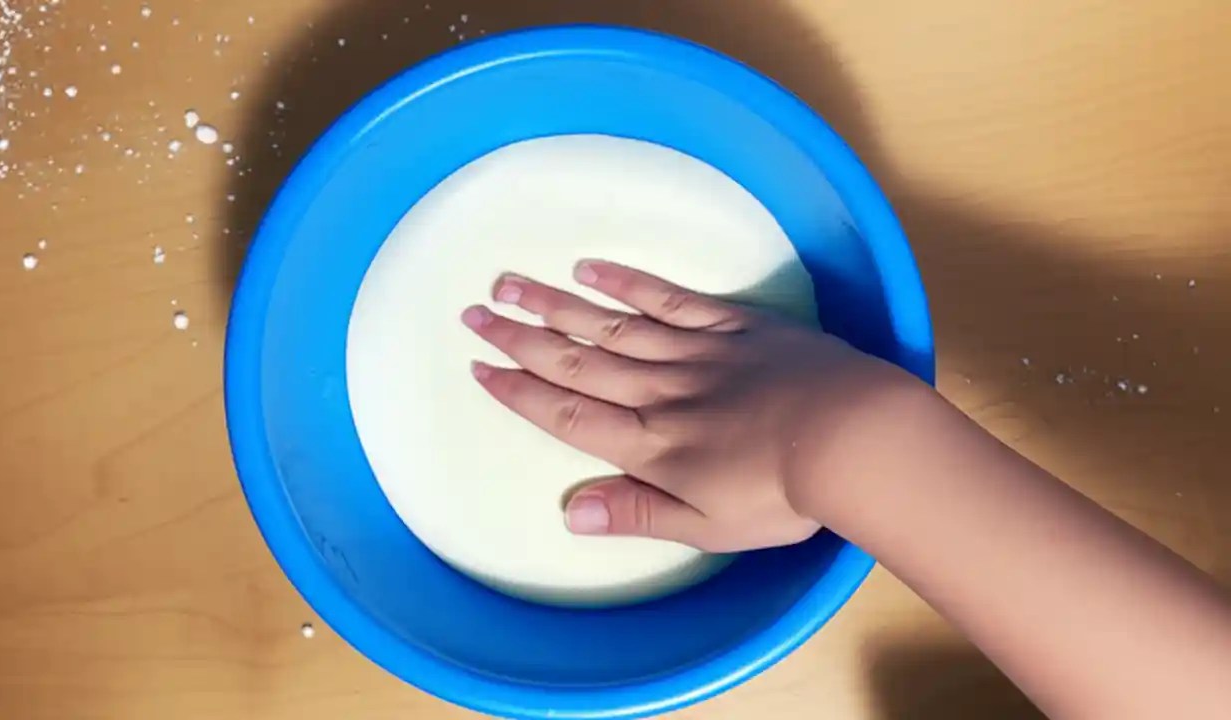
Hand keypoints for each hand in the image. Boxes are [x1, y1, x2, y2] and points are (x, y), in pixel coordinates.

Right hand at [460, 260, 923, 551]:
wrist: (854, 437)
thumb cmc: (784, 496)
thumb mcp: (709, 526)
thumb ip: (638, 513)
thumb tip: (568, 511)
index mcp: (652, 445)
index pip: (570, 415)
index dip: (521, 392)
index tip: (480, 366)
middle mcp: (660, 392)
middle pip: (578, 361)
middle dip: (522, 338)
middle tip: (474, 311)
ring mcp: (696, 354)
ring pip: (613, 325)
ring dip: (559, 304)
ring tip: (512, 281)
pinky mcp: (734, 327)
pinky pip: (671, 300)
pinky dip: (629, 283)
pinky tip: (593, 268)